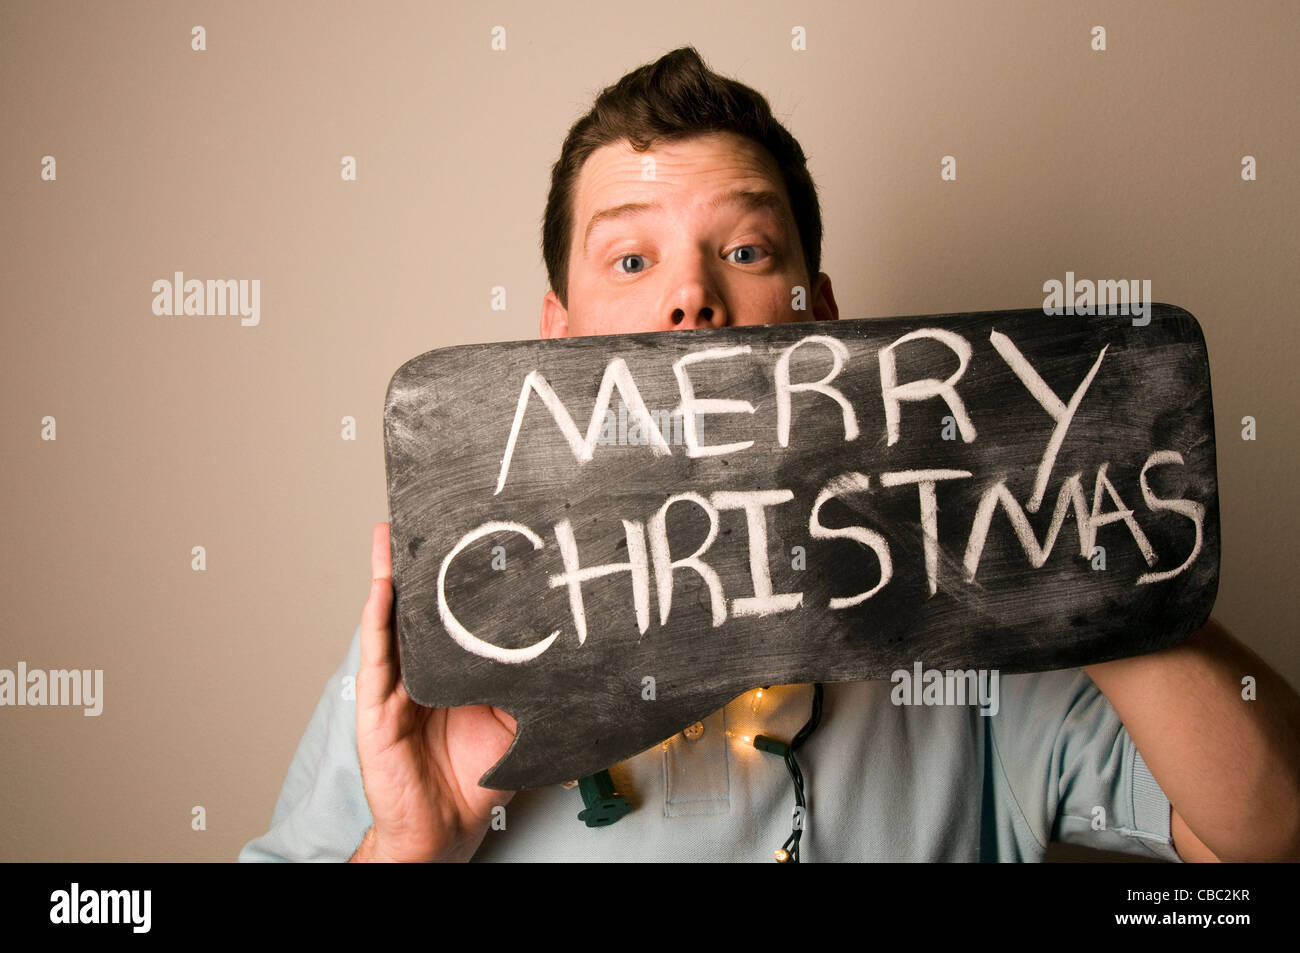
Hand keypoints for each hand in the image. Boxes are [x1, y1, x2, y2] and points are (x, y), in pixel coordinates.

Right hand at [349, 522, 516, 861]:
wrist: (448, 825)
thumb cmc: (480, 775)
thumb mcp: (518, 718)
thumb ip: (531, 682)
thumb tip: (573, 646)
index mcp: (455, 669)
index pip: (457, 614)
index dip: (463, 579)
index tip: (475, 535)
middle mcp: (423, 669)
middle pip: (420, 608)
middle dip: (419, 564)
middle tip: (425, 515)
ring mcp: (397, 685)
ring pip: (391, 620)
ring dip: (388, 576)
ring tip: (390, 535)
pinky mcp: (377, 706)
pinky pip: (377, 655)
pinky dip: (378, 617)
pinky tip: (381, 586)